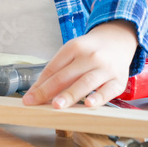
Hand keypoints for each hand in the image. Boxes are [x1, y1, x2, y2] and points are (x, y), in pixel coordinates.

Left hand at [22, 20, 137, 108]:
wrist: (118, 40)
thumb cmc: (90, 51)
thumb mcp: (72, 52)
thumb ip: (56, 70)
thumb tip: (37, 91)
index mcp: (74, 47)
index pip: (53, 68)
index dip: (39, 84)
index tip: (28, 98)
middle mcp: (90, 56)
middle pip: (66, 75)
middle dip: (49, 90)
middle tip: (36, 102)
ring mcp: (105, 68)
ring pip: (86, 82)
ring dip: (70, 95)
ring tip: (57, 105)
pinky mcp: (119, 80)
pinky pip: (108, 91)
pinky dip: (98, 98)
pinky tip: (88, 104)